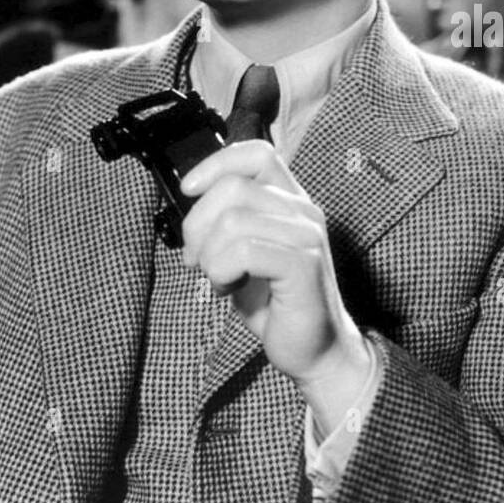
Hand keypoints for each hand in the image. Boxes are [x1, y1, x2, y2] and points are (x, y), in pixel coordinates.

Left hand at [180, 141, 369, 428]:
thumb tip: (193, 198)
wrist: (314, 349)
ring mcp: (307, 236)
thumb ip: (229, 220)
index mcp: (290, 201)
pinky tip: (229, 288)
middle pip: (233, 187)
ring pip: (233, 219)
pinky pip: (244, 250)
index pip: (257, 152)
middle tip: (196, 259)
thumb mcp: (244, 253)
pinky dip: (222, 271)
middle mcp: (303, 211)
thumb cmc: (276, 302)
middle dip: (197, 225)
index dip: (216, 164)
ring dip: (210, 255)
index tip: (189, 191)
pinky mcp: (304, 265)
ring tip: (219, 278)